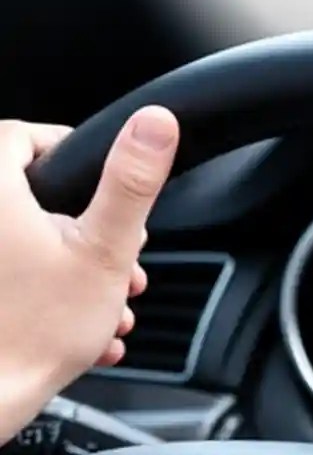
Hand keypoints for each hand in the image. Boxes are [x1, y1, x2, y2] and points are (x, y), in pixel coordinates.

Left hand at [0, 107, 178, 441]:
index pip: (19, 136)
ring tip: (109, 298)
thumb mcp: (105, 250)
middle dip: (85, 224)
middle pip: (31, 196)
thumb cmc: (38, 331)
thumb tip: (156, 123)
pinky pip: (15, 279)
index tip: (95, 173)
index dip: (62, 147)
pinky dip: (47, 292)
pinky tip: (85, 326)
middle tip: (117, 251)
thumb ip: (131, 182)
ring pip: (27, 244)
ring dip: (73, 264)